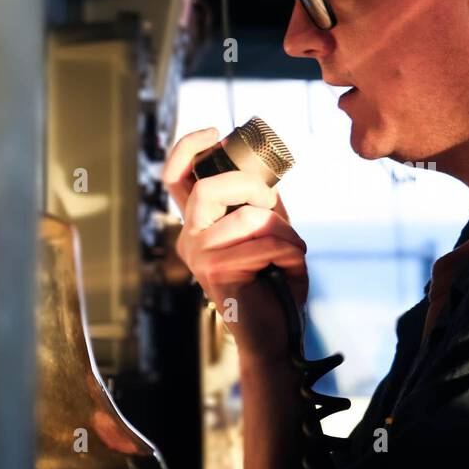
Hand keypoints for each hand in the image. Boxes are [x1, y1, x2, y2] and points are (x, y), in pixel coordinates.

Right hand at [163, 127, 308, 359]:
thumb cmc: (273, 284)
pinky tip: (291, 266)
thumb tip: (266, 174)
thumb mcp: (269, 233)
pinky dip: (291, 251)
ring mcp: (200, 257)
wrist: (275, 336)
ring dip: (283, 229)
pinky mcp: (218, 274)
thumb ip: (261, 203)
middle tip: (272, 205)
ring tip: (292, 247)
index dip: (188, 147)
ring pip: (247, 217)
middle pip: (209, 187)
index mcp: (197, 224)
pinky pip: (265, 244)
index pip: (175, 177)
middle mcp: (190, 238)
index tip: (215, 132)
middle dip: (252, 187)